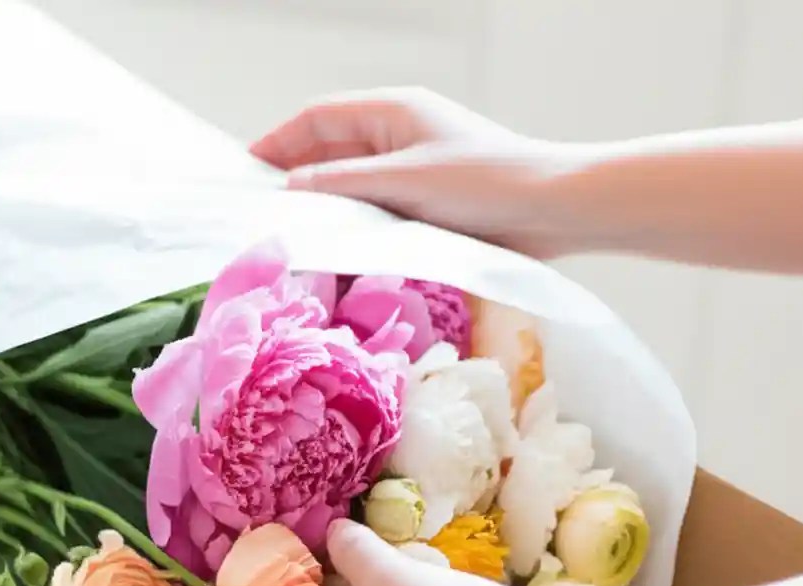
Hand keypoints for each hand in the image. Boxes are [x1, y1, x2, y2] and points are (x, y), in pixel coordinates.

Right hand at [250, 88, 580, 257]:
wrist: (556, 210)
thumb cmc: (488, 181)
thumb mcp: (406, 180)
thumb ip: (343, 183)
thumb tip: (290, 189)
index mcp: (393, 112)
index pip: (317, 119)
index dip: (278, 142)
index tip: (246, 174)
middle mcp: (399, 136)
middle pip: (329, 152)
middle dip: (295, 180)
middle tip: (261, 215)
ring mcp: (413, 171)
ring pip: (351, 187)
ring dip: (326, 210)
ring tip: (293, 238)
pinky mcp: (427, 205)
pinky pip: (376, 213)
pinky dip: (355, 230)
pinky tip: (339, 256)